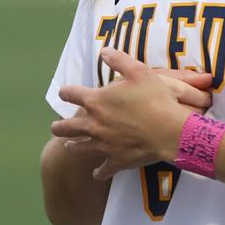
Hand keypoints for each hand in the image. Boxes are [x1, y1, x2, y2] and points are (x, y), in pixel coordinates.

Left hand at [58, 67, 212, 168]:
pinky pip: (102, 170)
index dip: (66, 92)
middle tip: (55, 127)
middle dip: (58, 126)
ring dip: (72, 146)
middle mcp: (93, 124)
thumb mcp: (139, 71)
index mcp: (96, 101)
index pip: (71, 93)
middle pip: (66, 126)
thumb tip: (104, 51)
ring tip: (69, 146)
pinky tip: (97, 173)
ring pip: (79, 148)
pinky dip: (98, 172)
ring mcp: (103, 145)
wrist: (169, 130)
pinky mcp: (115, 161)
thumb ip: (119, 60)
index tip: (64, 92)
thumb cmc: (155, 98)